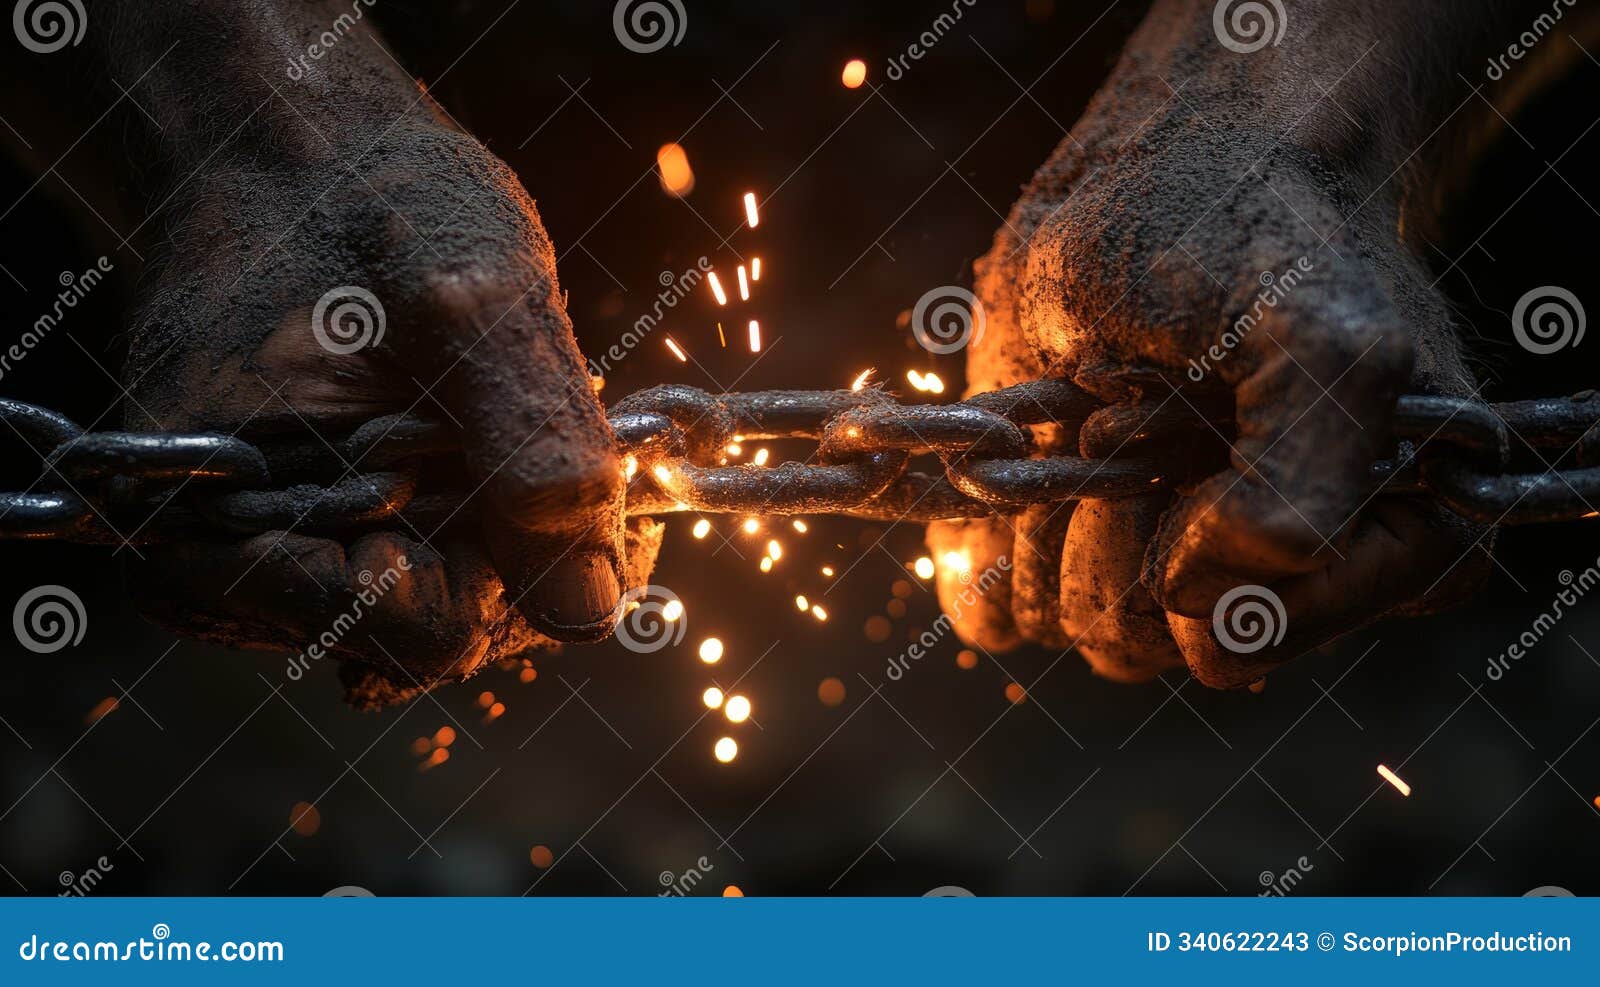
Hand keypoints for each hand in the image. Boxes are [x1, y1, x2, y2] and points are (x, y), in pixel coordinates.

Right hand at [101, 4, 649, 704]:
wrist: (294, 144)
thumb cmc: (367, 199)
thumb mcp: (474, 299)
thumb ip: (534, 448)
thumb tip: (591, 608)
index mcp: (221, 525)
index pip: (414, 633)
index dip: (510, 572)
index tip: (560, 492)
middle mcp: (221, 566)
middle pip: (425, 639)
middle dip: (512, 556)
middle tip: (553, 448)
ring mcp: (265, 552)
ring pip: (425, 612)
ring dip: (495, 538)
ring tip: (502, 429)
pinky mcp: (302, 525)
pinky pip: (410, 570)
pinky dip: (468, 522)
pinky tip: (478, 448)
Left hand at [925, 0, 1531, 686]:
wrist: (1152, 159)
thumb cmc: (1250, 227)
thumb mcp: (1319, 339)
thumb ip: (1300, 493)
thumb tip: (1202, 606)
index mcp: (1376, 550)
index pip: (1252, 638)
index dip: (1200, 550)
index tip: (1193, 438)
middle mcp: (1265, 575)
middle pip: (1155, 647)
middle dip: (1125, 523)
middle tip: (1140, 413)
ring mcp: (1156, 559)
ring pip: (1076, 628)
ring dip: (1060, 518)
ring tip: (1096, 413)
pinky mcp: (1060, 537)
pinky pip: (997, 609)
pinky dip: (990, 542)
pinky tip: (1025, 455)